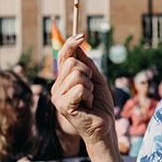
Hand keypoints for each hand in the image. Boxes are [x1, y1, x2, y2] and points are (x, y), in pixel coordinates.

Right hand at [52, 35, 116, 149]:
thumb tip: (77, 44)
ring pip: (77, 74)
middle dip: (88, 72)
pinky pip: (80, 88)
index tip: (82, 34)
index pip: (64, 56)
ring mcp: (58, 97)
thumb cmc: (100, 104)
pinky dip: (89, 95)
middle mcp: (57, 87)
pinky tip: (88, 105)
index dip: (71, 43)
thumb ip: (86, 63)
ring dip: (90, 86)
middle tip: (91, 88)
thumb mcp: (95, 79)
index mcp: (63, 80)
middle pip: (72, 62)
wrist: (104, 126)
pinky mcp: (63, 106)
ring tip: (89, 98)